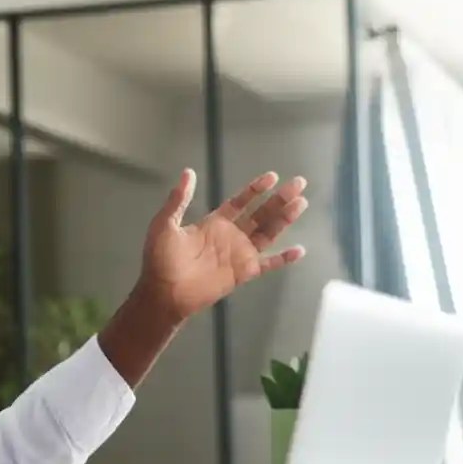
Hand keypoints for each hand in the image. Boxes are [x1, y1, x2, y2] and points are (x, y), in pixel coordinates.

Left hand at [138, 169, 308, 321]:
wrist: (163, 292)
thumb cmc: (160, 259)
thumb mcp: (165, 224)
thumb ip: (178, 199)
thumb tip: (188, 172)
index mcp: (214, 223)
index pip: (240, 202)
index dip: (255, 190)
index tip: (272, 177)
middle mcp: (230, 236)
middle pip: (261, 214)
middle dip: (279, 199)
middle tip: (299, 183)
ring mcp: (239, 254)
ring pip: (268, 232)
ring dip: (285, 219)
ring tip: (301, 202)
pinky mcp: (243, 272)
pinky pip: (268, 264)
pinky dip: (283, 259)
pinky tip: (300, 250)